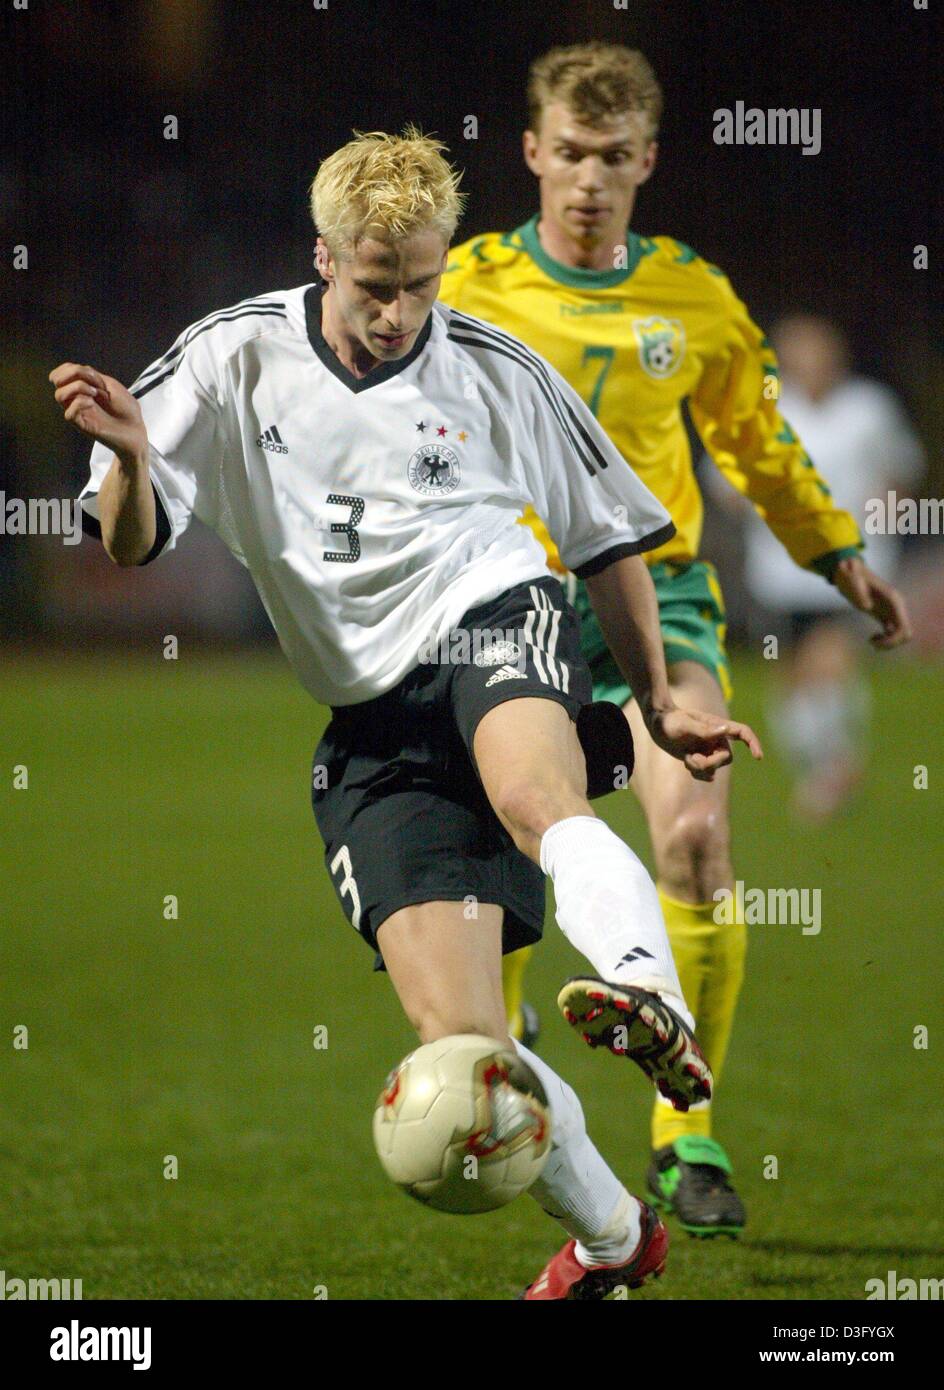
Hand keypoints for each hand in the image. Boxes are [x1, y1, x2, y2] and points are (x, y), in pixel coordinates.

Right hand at [49, 363, 146, 462]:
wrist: (135, 428)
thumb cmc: (125, 408)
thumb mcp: (110, 384)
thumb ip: (91, 375)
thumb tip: (74, 370)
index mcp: (82, 387)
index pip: (62, 372)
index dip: (71, 368)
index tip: (94, 374)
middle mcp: (76, 398)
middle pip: (57, 380)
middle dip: (73, 374)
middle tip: (94, 382)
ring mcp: (77, 411)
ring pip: (59, 395)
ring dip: (77, 387)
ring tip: (95, 393)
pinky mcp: (80, 424)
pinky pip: (68, 413)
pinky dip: (80, 403)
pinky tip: (92, 404)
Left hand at [646, 704, 762, 781]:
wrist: (657, 724)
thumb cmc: (670, 720)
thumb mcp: (684, 725)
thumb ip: (704, 730)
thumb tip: (725, 730)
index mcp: (718, 726)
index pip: (743, 733)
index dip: (753, 743)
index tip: (758, 757)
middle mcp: (717, 739)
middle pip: (726, 758)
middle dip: (709, 762)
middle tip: (691, 756)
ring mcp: (710, 749)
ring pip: (715, 769)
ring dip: (699, 768)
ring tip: (687, 757)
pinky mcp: (702, 758)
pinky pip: (706, 774)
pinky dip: (696, 772)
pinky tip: (687, 761)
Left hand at [833, 557, 911, 648]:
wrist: (848, 571)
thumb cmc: (850, 574)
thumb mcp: (852, 580)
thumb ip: (858, 591)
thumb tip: (867, 606)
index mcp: (893, 601)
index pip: (904, 629)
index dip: (892, 641)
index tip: (873, 640)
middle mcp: (896, 607)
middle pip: (906, 635)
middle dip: (891, 644)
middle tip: (872, 642)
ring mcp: (892, 611)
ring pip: (901, 635)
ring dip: (888, 644)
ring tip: (871, 640)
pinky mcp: (884, 615)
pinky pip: (893, 633)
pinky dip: (885, 640)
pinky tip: (871, 638)